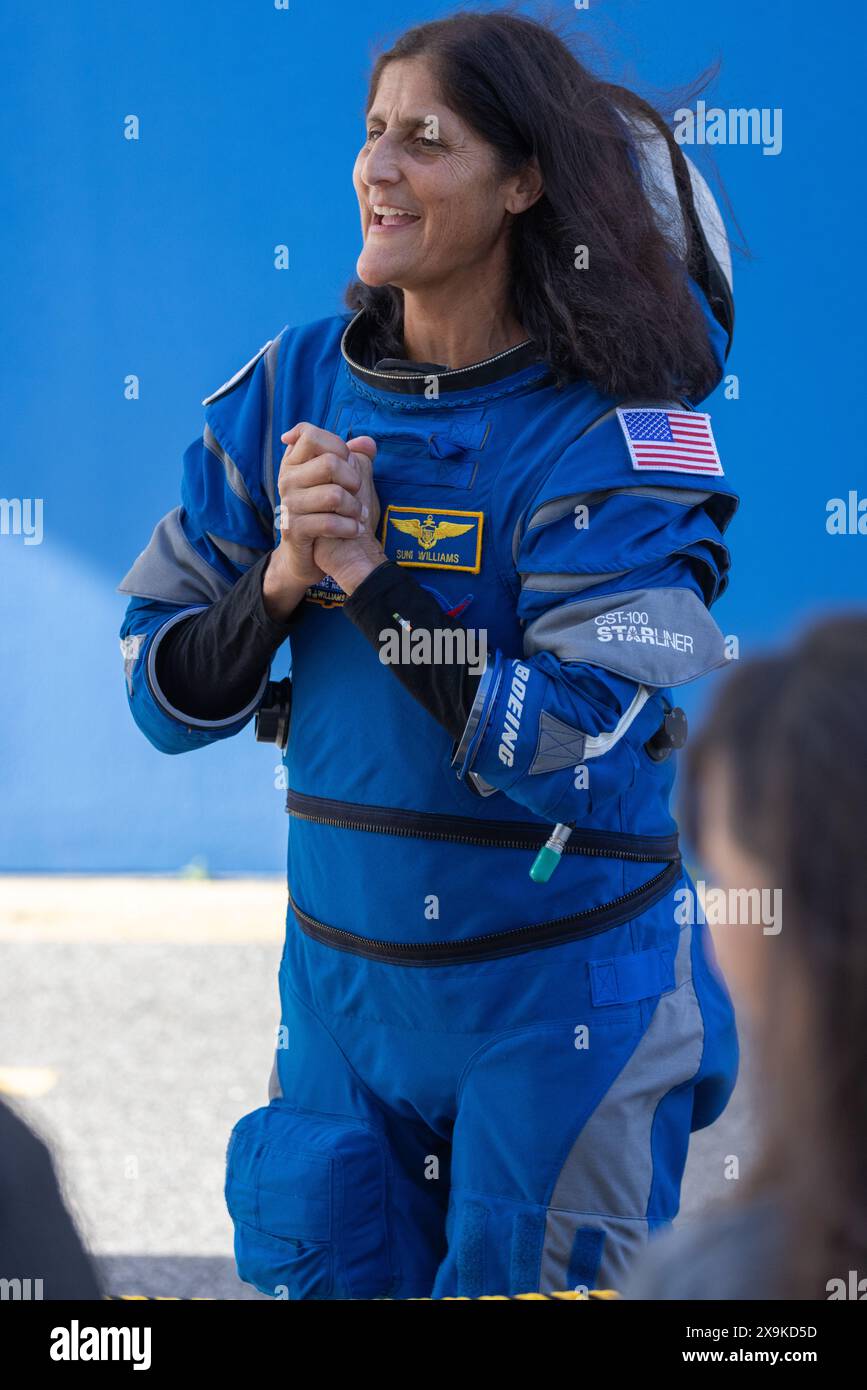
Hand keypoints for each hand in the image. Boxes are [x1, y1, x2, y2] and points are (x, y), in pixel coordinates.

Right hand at [269, 423, 371, 590]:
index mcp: (293, 462)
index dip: (337, 445)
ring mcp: (289, 504)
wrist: (310, 556)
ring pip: (334, 495)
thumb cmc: (329, 512)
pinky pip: (329, 522)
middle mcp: (286, 479)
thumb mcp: (341, 481)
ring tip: (359, 516)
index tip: (347, 461)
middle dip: (353, 479)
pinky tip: (356, 530)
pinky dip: (350, 527)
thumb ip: (354, 458)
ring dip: (355, 508)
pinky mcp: (294, 530)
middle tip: (357, 493)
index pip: (309, 435)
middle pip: (329, 463)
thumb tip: (368, 443)